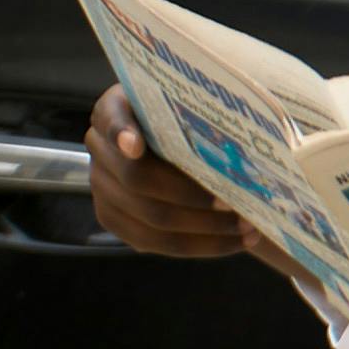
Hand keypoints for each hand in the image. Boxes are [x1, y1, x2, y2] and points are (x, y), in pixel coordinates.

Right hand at [83, 90, 250, 257]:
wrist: (176, 143)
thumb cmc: (191, 118)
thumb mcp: (191, 103)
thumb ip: (199, 111)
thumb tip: (239, 134)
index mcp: (113, 110)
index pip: (111, 120)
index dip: (122, 134)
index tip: (136, 146)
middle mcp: (101, 149)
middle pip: (138, 179)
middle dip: (192, 196)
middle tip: (237, 202)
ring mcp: (102, 187)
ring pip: (151, 219)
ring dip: (206, 230)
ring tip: (248, 229)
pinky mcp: (114, 219)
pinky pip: (154, 241)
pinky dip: (200, 245)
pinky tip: (236, 241)